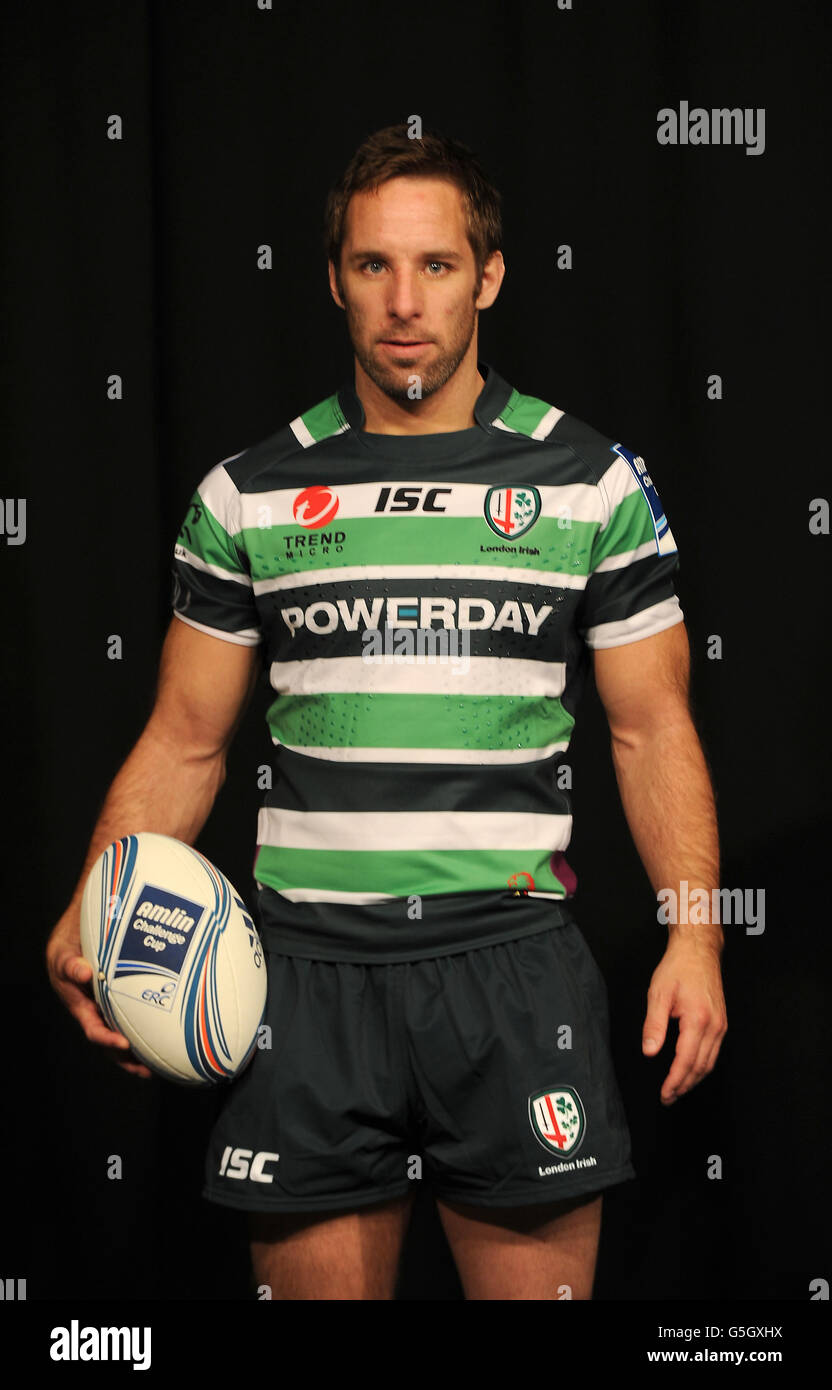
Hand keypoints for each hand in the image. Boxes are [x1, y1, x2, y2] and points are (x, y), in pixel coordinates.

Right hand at [45, 910, 152, 1078]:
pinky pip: (137, 1014)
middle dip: (127, 1059)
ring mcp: (111, 1006)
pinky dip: (148, 1026)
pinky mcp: (124, 997)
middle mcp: (97, 1010)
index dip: (107, 1039)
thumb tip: (83, 972)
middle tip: (147, 1071)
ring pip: (127, 1031)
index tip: (123, 1044)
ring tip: (160, 1064)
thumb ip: (70, 965)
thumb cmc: (69, 945)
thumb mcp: (64, 954)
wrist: (79, 931)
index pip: (94, 1029)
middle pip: (112, 1041)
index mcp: (81, 1006)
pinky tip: (167, 1033)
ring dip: (141, 1049)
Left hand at [642, 931, 726, 1103]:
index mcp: (698, 1019)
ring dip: (693, 1080)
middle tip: (668, 1098)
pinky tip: (690, 1071)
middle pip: (700, 1067)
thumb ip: (654, 1025)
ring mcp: (721, 1025)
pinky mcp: (721, 1023)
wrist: (698, 951)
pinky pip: (713, 1052)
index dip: (675, 1080)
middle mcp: (715, 1026)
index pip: (686, 1060)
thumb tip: (650, 1052)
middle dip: (683, 1086)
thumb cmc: (678, 969)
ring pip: (709, 1063)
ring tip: (677, 1090)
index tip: (664, 1093)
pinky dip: (701, 1067)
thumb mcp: (658, 994)